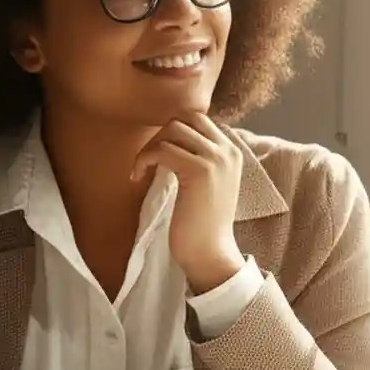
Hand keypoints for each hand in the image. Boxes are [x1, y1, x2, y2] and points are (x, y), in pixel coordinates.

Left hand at [132, 111, 244, 293]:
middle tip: (148, 160)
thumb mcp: (205, 183)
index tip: (158, 156)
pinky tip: (137, 177)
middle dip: (160, 134)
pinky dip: (144, 159)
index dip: (172, 132)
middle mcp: (228, 150)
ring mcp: (216, 159)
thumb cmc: (201, 224)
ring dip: (150, 146)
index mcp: (232, 151)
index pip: (198, 119)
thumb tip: (167, 139)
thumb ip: (196, 158)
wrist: (209, 253)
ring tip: (141, 170)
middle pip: (186, 117)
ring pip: (173, 129)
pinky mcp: (200, 171)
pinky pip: (163, 149)